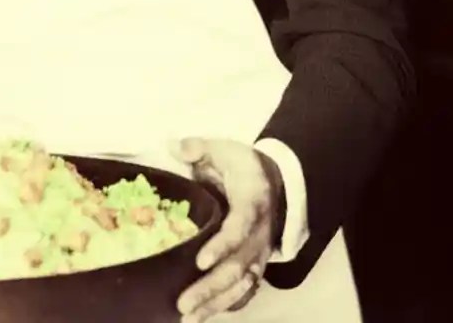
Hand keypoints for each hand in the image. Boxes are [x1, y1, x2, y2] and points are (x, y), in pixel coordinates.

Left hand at [174, 138, 283, 322]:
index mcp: (252, 201)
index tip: (200, 261)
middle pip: (239, 267)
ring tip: (189, 318)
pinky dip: (228, 304)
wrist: (274, 181)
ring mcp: (259, 252)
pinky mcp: (255, 264)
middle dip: (212, 287)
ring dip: (216, 303)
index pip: (240, 227)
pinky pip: (246, 290)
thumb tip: (177, 148)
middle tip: (184, 303)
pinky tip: (205, 315)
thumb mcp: (224, 149)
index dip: (222, 246)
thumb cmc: (242, 167)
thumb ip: (200, 147)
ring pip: (242, 285)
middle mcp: (260, 233)